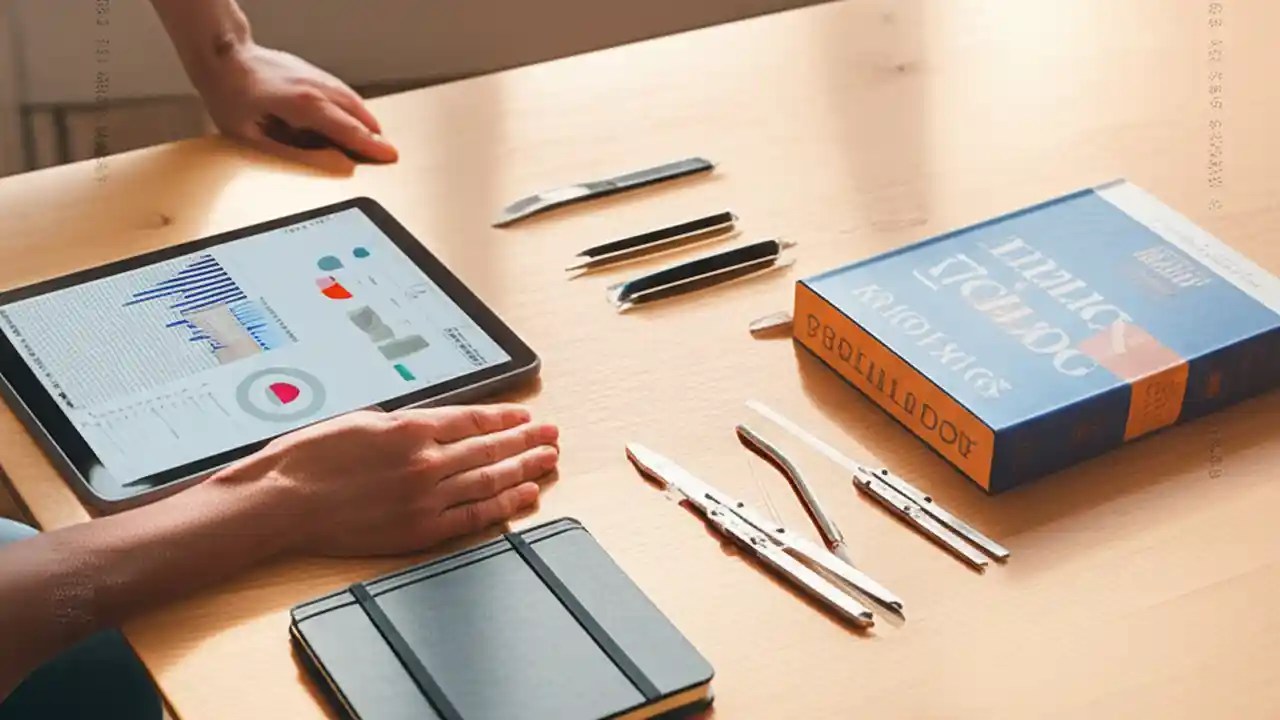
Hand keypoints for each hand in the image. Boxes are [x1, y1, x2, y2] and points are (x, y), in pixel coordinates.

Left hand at [191, 42, 398, 162]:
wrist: (222, 56)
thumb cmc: (230, 97)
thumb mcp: (254, 137)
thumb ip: (296, 154)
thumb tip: (333, 162)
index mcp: (304, 105)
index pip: (348, 129)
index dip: (370, 145)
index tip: (390, 156)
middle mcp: (316, 87)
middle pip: (357, 114)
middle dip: (374, 135)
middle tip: (388, 153)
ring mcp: (316, 76)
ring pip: (353, 100)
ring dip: (366, 120)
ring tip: (374, 138)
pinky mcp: (312, 72)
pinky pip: (342, 91)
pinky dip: (353, 107)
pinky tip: (352, 117)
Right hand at [235, 405, 557, 556]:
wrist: (281, 502)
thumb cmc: (308, 460)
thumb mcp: (362, 422)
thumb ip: (405, 425)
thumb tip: (434, 428)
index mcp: (410, 428)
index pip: (474, 420)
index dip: (505, 417)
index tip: (525, 414)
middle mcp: (425, 461)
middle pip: (490, 448)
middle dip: (526, 439)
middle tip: (551, 434)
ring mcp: (425, 498)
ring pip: (489, 480)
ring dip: (524, 468)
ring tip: (548, 459)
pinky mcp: (419, 530)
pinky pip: (473, 515)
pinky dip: (503, 504)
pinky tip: (525, 495)